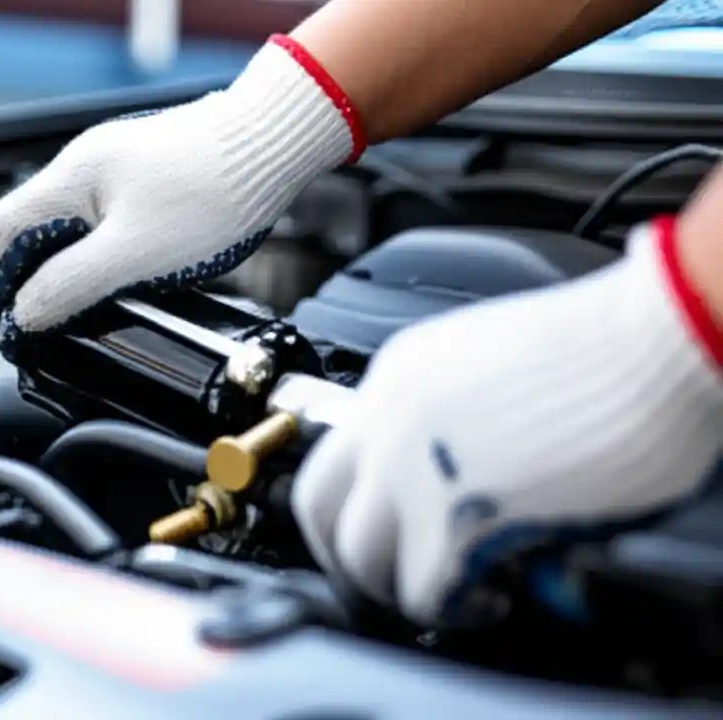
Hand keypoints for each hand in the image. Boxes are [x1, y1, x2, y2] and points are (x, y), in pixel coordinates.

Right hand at [0, 35, 364, 344]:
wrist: (277, 146)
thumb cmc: (214, 190)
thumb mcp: (132, 254)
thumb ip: (70, 286)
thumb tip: (24, 316)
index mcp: (73, 179)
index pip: (3, 231)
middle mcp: (88, 169)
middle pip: (30, 230)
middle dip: (17, 280)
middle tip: (18, 326)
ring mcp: (121, 173)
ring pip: (67, 229)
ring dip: (53, 271)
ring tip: (55, 315)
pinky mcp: (152, 183)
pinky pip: (101, 226)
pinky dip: (88, 260)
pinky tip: (104, 284)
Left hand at [293, 218, 722, 625]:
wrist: (655, 340)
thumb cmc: (605, 349)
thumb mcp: (490, 363)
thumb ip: (450, 415)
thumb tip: (454, 468)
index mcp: (397, 376)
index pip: (334, 453)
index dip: (351, 505)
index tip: (376, 530)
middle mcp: (389, 419)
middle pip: (319, 509)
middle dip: (350, 556)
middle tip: (386, 578)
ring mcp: (415, 466)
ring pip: (359, 555)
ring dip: (395, 588)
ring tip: (443, 595)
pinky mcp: (458, 515)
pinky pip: (421, 587)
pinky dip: (447, 608)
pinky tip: (483, 600)